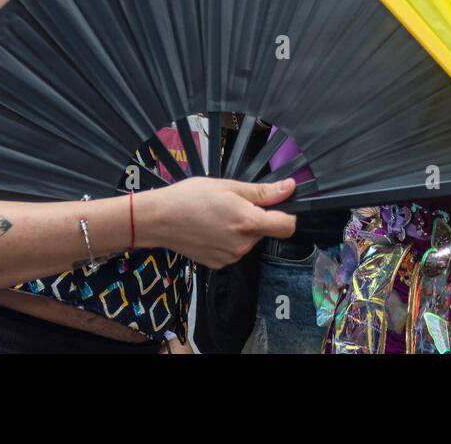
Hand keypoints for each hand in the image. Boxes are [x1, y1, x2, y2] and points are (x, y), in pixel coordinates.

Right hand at [149, 177, 296, 269]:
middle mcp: (243, 244)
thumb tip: (290, 188)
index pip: (287, 226)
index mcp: (248, 222)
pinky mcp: (219, 264)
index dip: (287, 215)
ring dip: (241, 230)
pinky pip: (234, 250)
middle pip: (265, 231)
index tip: (278, 206)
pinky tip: (210, 230)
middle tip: (232, 205)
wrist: (159, 219)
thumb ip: (263, 192)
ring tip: (217, 216)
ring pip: (249, 240)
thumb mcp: (229, 186)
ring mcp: (231, 257)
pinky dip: (227, 240)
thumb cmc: (191, 197)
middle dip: (255, 218)